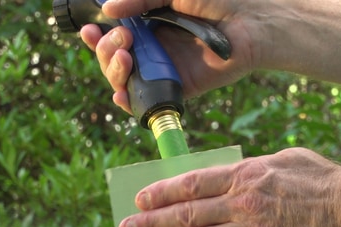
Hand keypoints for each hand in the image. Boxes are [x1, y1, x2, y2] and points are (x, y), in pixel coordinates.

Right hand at [79, 0, 259, 113]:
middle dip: (105, 49)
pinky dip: (128, 101)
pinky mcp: (178, 88)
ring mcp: (164, 69)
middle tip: (121, 37)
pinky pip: (146, 101)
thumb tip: (107, 10)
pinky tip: (120, 92)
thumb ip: (140, 0)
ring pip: (124, 79)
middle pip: (113, 57)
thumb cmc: (217, 0)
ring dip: (113, 69)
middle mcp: (154, 47)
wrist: (251, 22)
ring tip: (124, 54)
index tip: (89, 27)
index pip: (113, 33)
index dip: (97, 34)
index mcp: (150, 22)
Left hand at [118, 148, 340, 226]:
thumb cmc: (325, 183)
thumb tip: (229, 175)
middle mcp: (243, 202)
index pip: (193, 182)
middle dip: (151, 222)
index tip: (141, 200)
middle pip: (186, 213)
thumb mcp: (286, 160)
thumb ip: (254, 169)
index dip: (162, 192)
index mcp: (246, 174)